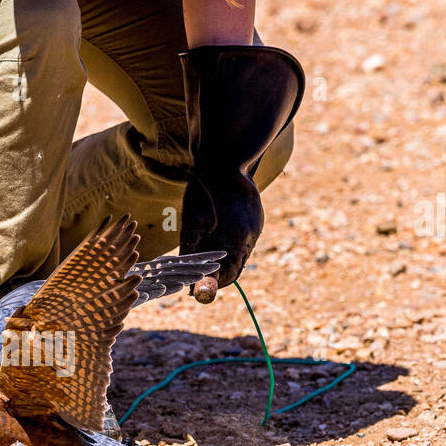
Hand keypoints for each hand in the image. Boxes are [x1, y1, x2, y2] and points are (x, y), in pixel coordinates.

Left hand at [180, 171, 262, 297]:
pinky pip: (245, 238)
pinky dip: (231, 242)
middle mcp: (251, 235)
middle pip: (236, 266)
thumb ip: (192, 253)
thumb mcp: (191, 224)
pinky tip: (218, 232)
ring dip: (225, 257)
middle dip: (219, 272)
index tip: (198, 288)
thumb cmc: (203, 191)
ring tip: (206, 250)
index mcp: (237, 239)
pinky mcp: (257, 217)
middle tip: (200, 273)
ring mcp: (257, 225)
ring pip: (241, 252)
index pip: (228, 275)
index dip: (212, 283)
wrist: (224, 157)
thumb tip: (188, 278)